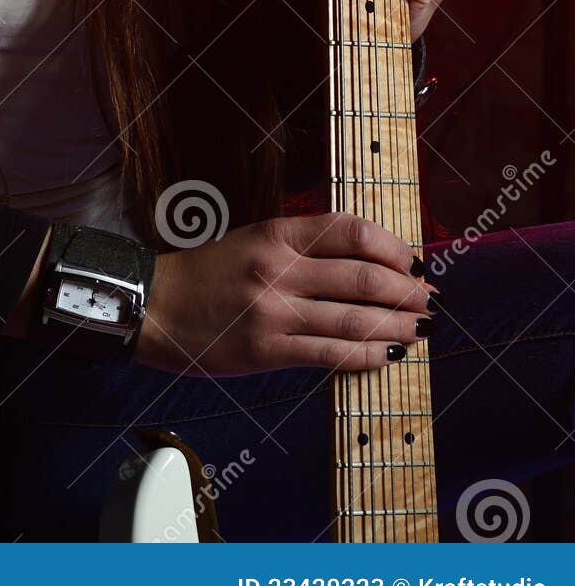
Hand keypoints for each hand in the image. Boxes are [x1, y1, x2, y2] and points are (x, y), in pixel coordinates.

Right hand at [135, 212, 439, 377]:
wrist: (155, 306)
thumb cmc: (208, 272)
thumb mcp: (254, 239)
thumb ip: (304, 246)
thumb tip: (369, 261)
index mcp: (276, 233)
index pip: (351, 230)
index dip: (393, 246)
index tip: (414, 260)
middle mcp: (278, 269)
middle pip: (363, 277)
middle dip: (408, 290)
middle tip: (430, 298)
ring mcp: (273, 312)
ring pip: (356, 319)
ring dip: (399, 325)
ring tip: (422, 328)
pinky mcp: (268, 351)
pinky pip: (333, 354)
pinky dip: (370, 355)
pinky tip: (390, 354)